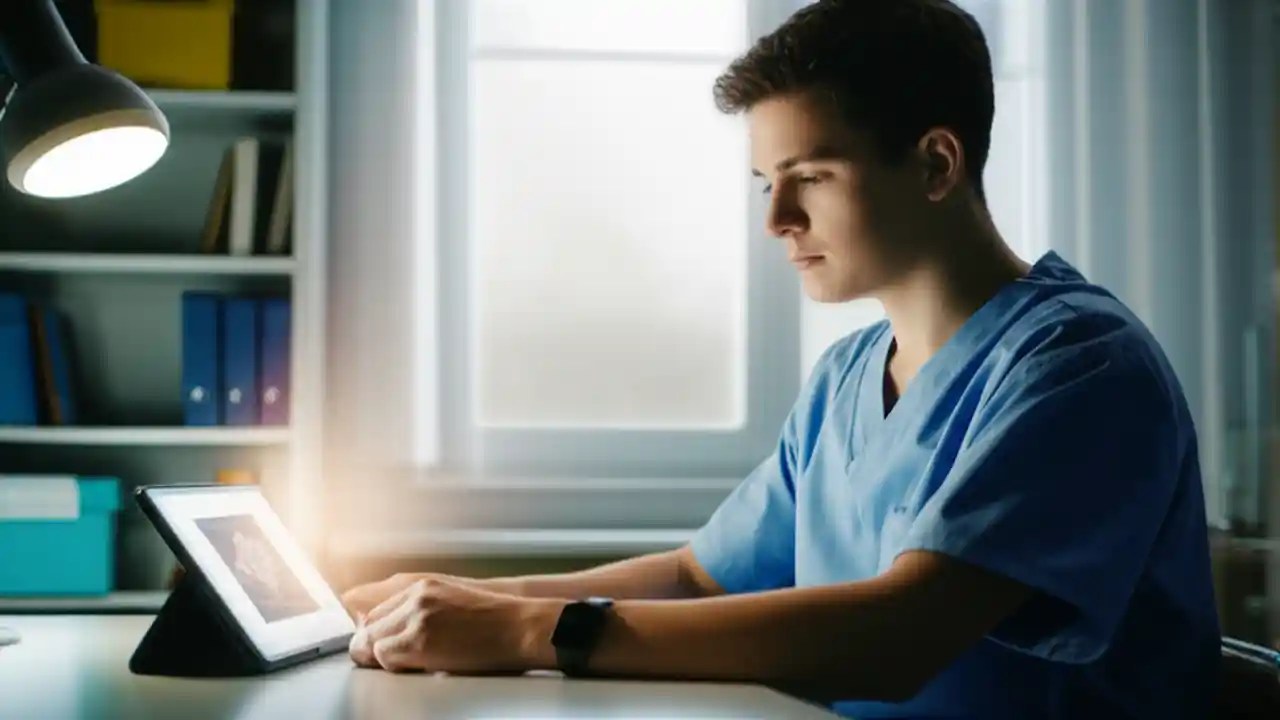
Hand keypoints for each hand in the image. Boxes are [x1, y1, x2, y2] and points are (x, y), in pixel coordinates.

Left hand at [348, 576, 556, 672]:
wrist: (522, 627)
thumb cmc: (497, 621)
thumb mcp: (453, 600)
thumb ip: (422, 608)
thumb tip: (393, 629)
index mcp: (423, 586)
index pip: (374, 605)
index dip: (370, 628)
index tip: (369, 641)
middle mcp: (416, 597)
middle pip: (368, 623)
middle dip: (369, 644)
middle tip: (383, 659)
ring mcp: (417, 617)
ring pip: (371, 641)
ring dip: (380, 657)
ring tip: (402, 664)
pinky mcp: (421, 640)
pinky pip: (386, 657)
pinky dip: (393, 666)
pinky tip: (414, 667)